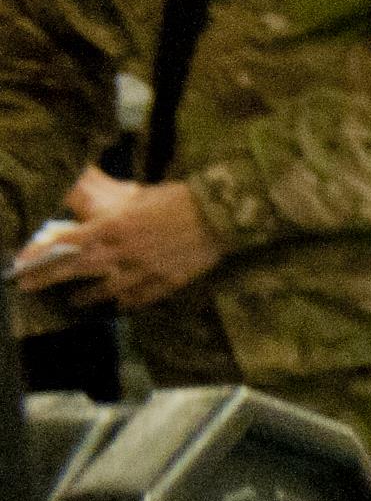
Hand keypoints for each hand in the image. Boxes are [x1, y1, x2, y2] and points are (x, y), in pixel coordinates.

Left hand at [24, 174, 222, 308]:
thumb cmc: (176, 199)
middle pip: (78, 269)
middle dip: (48, 277)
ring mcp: (146, 269)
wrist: (218, 214)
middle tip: (27, 285)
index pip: (67, 242)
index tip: (21, 261)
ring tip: (73, 301)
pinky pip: (141, 297)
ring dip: (87, 296)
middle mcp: (124, 251)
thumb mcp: (134, 195)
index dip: (41, 253)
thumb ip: (106, 204)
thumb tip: (81, 199)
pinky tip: (120, 304)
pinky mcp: (168, 281)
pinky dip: (127, 302)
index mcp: (114, 226)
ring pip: (108, 289)